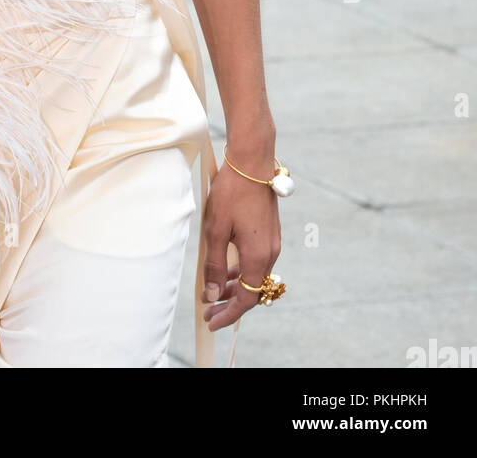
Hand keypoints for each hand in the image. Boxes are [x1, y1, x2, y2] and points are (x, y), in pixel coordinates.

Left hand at [201, 161, 281, 330]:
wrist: (252, 161)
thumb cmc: (232, 192)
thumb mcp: (216, 230)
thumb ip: (215, 265)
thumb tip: (213, 294)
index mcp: (259, 256)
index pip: (247, 298)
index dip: (228, 313)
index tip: (211, 321)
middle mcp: (270, 253)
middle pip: (252, 289)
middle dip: (230, 302)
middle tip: (208, 310)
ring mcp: (272, 242)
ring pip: (254, 275)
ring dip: (235, 286)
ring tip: (213, 291)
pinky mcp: (269, 231)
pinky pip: (256, 260)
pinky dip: (241, 270)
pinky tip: (227, 268)